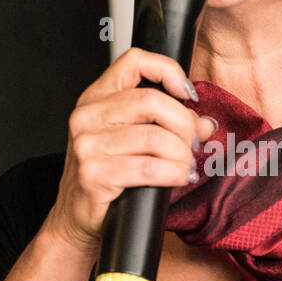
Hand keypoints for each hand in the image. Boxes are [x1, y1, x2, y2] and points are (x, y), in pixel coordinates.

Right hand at [44, 47, 216, 257]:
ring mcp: (88, 145)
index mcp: (96, 98)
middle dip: (184, 124)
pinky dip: (174, 173)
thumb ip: (166, 125)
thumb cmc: (105, 178)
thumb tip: (205, 123)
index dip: (167, 70)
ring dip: (181, 154)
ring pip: (155, 138)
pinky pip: (149, 168)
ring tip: (185, 165)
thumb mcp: (131, 142)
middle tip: (192, 143)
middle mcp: (87, 116)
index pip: (134, 61)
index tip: (186, 94)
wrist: (76, 219)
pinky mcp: (95, 174)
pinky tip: (178, 177)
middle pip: (152, 101)